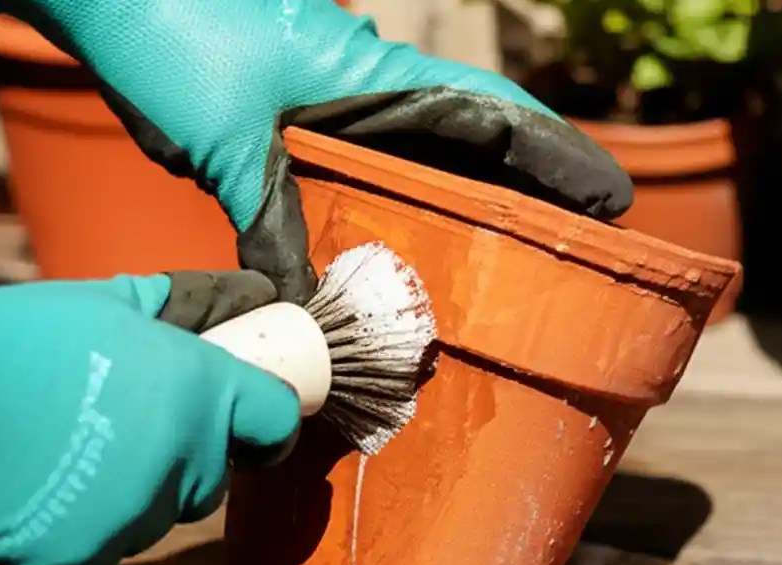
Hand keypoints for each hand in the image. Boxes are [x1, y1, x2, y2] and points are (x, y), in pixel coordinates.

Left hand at [0, 0, 634, 303]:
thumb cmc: (169, 36)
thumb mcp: (230, 143)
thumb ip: (274, 226)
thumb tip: (304, 312)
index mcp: (374, 74)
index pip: (493, 115)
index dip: (557, 158)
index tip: (612, 200)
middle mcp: (366, 85)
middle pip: (472, 140)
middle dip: (525, 192)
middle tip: (578, 249)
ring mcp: (330, 100)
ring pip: (421, 156)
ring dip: (464, 201)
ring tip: (514, 260)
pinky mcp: (290, 120)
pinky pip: (363, 168)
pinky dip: (391, 206)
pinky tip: (403, 246)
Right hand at [0, 226, 299, 564]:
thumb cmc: (14, 334)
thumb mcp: (109, 302)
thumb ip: (184, 307)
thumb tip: (241, 294)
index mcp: (197, 391)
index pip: (275, 420)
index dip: (264, 419)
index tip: (246, 421)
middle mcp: (181, 459)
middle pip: (212, 478)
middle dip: (183, 457)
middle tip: (125, 426)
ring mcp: (132, 516)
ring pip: (155, 519)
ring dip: (129, 496)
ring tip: (64, 451)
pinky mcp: (80, 560)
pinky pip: (101, 554)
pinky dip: (78, 532)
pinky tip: (38, 489)